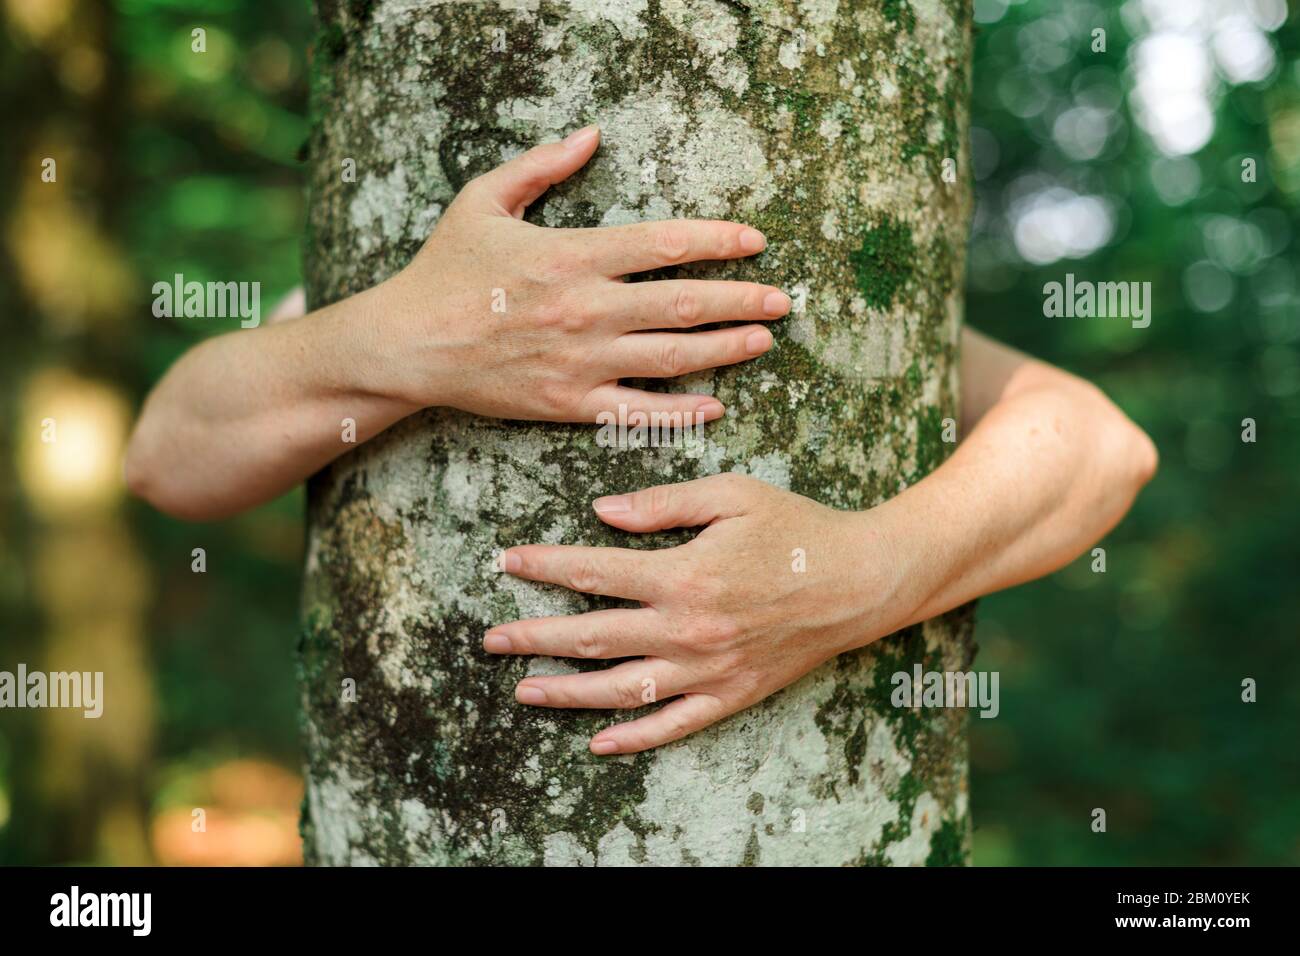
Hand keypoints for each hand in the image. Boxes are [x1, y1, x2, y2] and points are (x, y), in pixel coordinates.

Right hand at [376, 126, 790, 422]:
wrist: (406, 345)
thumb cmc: (444, 270)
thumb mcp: (483, 201)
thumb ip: (541, 166)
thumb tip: (591, 135)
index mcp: (571, 254)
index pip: (663, 244)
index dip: (717, 240)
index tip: (754, 240)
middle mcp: (586, 309)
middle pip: (683, 303)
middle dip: (741, 299)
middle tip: (781, 299)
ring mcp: (580, 361)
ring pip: (672, 357)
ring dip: (726, 349)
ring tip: (763, 341)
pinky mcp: (567, 404)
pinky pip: (636, 412)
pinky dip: (679, 412)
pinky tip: (715, 405)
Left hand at [487, 474, 902, 753]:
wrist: (862, 582)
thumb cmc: (797, 530)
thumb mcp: (732, 495)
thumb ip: (663, 504)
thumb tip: (601, 512)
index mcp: (684, 575)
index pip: (593, 574)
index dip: (544, 567)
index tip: (507, 562)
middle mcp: (688, 630)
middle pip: (593, 638)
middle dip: (534, 638)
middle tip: (490, 640)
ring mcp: (708, 670)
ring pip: (621, 691)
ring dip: (566, 693)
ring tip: (523, 691)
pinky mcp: (731, 695)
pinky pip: (673, 726)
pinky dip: (633, 738)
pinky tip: (598, 742)